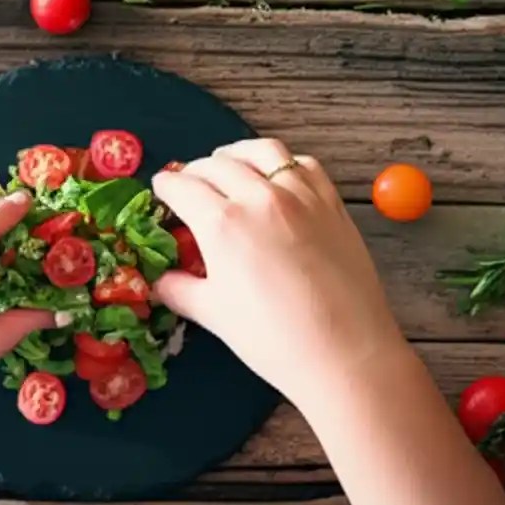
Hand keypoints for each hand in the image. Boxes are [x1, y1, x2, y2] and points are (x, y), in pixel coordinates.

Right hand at [152, 138, 407, 406]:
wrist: (344, 352)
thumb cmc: (272, 339)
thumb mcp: (213, 314)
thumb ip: (179, 290)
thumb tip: (159, 281)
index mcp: (222, 223)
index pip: (182, 188)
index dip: (165, 188)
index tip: (161, 191)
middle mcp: (259, 197)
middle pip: (217, 164)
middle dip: (195, 171)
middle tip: (188, 185)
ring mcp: (300, 195)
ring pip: (262, 151)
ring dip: (237, 154)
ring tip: (228, 164)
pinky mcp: (331, 202)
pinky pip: (302, 164)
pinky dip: (282, 163)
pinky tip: (277, 177)